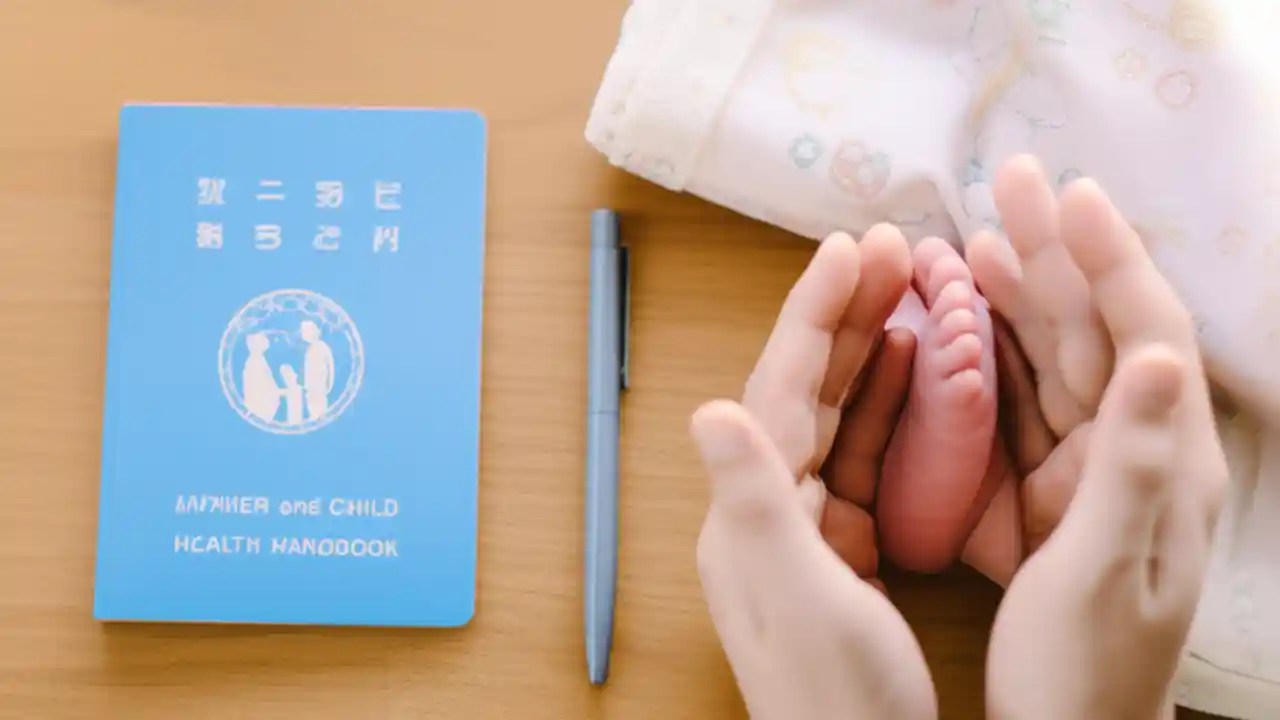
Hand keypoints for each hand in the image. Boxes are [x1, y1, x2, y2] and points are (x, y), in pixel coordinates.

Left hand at [691, 227, 936, 719]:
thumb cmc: (836, 698)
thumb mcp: (800, 597)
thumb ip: (754, 503)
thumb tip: (708, 410)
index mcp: (748, 513)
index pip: (779, 390)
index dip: (812, 314)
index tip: (845, 248)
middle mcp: (767, 509)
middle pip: (807, 389)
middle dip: (843, 314)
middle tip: (886, 247)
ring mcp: (806, 527)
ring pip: (838, 415)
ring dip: (869, 350)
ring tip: (906, 288)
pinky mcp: (842, 548)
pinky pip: (866, 456)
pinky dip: (892, 409)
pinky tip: (916, 373)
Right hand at [972, 158, 1227, 716]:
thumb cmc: (1087, 667)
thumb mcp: (1107, 570)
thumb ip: (1134, 464)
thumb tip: (1158, 354)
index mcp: (1164, 464)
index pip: (1146, 334)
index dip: (1111, 259)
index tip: (1070, 195)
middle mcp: (1132, 452)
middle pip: (1098, 331)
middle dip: (1056, 254)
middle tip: (1012, 183)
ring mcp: (1086, 469)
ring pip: (1054, 359)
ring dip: (1019, 294)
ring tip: (978, 236)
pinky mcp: (1044, 490)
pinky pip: (1017, 403)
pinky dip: (989, 354)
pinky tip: (963, 321)